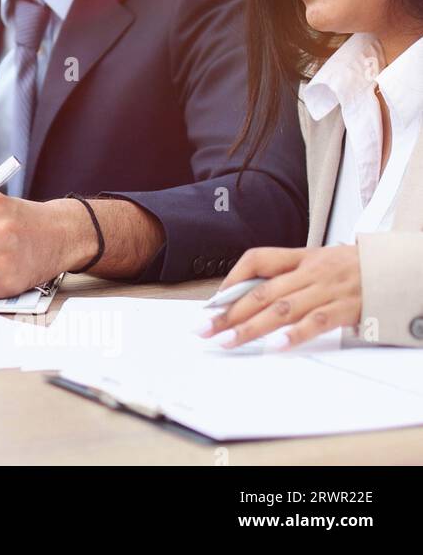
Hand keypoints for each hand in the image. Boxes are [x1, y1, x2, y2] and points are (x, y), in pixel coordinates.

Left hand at [198, 245, 361, 349]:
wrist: (399, 268)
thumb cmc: (354, 269)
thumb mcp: (320, 263)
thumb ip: (289, 276)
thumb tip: (248, 297)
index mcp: (302, 256)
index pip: (257, 259)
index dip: (231, 280)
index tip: (211, 303)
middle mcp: (311, 271)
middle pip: (261, 291)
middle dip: (228, 312)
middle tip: (205, 329)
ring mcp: (328, 289)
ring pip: (281, 308)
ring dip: (250, 327)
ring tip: (228, 340)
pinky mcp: (346, 308)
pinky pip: (315, 322)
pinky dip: (293, 334)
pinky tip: (273, 346)